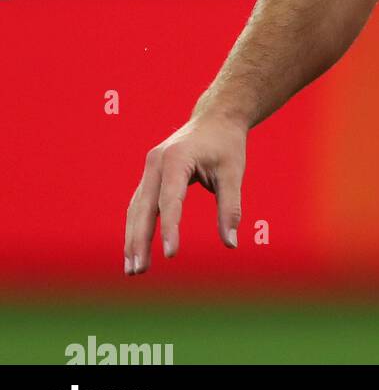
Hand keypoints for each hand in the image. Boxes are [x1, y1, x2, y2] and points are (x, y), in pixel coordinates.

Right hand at [123, 114, 247, 274]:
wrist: (216, 117)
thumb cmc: (226, 144)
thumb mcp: (233, 172)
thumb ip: (230, 207)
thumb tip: (231, 244)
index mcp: (177, 158)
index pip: (171, 200)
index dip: (170, 228)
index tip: (171, 255)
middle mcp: (157, 162)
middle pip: (145, 207)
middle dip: (139, 241)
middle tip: (138, 272)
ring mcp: (150, 167)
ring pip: (137, 208)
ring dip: (134, 238)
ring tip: (134, 269)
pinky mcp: (150, 174)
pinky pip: (139, 204)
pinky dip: (137, 226)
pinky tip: (136, 249)